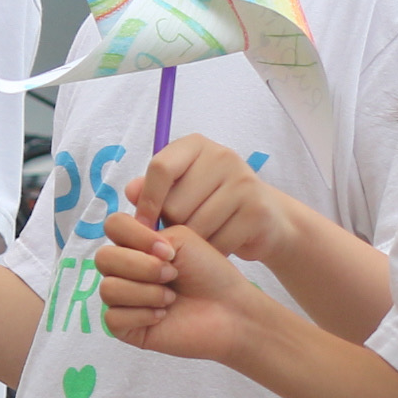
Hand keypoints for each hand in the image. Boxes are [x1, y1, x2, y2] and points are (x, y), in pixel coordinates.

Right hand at [96, 214, 269, 360]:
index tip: (169, 251)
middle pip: (103, 258)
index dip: (135, 234)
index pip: (113, 225)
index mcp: (136, 245)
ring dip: (146, 292)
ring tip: (171, 298)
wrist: (229, 310)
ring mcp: (122, 299)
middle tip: (172, 275)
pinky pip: (113, 318)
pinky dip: (142, 314)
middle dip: (142, 266)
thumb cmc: (209, 273)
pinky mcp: (125, 328)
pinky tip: (164, 316)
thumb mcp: (181, 239)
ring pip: (108, 289)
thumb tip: (121, 249)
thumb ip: (146, 232)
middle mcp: (124, 270)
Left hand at [130, 135, 300, 261]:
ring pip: (196, 227)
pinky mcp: (257, 210)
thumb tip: (131, 192)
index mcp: (196, 145)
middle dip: (175, 226)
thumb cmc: (213, 202)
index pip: (160, 168)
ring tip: (203, 240)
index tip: (143, 226)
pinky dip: (215, 251)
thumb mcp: (182, 189)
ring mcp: (243, 181)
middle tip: (186, 230)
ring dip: (194, 243)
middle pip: (175, 205)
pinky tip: (221, 245)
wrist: (266, 219)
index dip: (147, 202)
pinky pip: (219, 242)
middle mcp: (222, 156)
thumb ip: (152, 190)